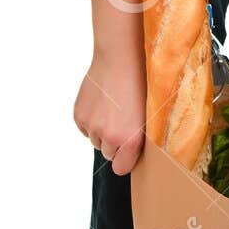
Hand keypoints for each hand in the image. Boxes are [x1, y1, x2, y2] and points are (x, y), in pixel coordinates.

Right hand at [73, 45, 145, 174]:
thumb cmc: (140, 84)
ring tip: (112, 110)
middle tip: (121, 123)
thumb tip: (133, 154)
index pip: (120, 168)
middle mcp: (109, 137)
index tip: (127, 151)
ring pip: (95, 140)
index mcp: (130, 139)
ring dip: (101, 131)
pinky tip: (101, 104)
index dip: (124, 160)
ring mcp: (92, 126)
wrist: (120, 60)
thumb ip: (140, 138)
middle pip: (108, 154)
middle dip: (114, 143)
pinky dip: (91, 120)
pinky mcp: (79, 116)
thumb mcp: (148, 115)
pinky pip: (85, 128)